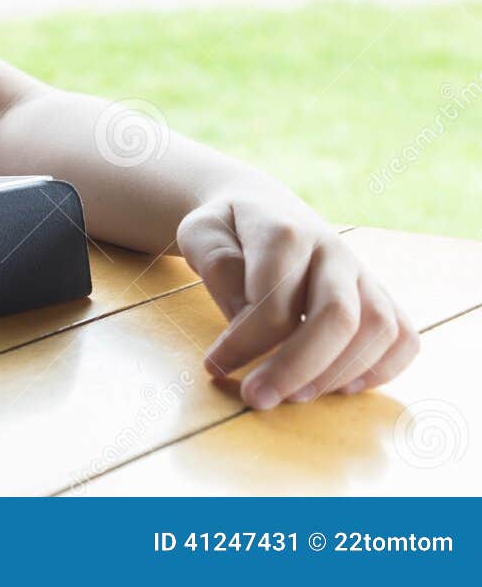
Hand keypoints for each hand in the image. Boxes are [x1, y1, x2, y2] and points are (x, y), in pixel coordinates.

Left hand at [176, 191, 419, 409]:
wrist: (261, 206)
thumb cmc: (227, 228)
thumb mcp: (201, 232)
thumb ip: (217, 265)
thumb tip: (245, 314)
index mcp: (286, 231)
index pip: (276, 299)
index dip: (246, 342)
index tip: (215, 366)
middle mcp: (333, 250)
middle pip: (338, 316)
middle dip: (297, 367)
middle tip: (256, 399)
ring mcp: (362, 273)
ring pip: (379, 328)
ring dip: (338, 373)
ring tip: (294, 397)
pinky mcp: (379, 295)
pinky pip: (404, 337)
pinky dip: (382, 370)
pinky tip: (340, 388)